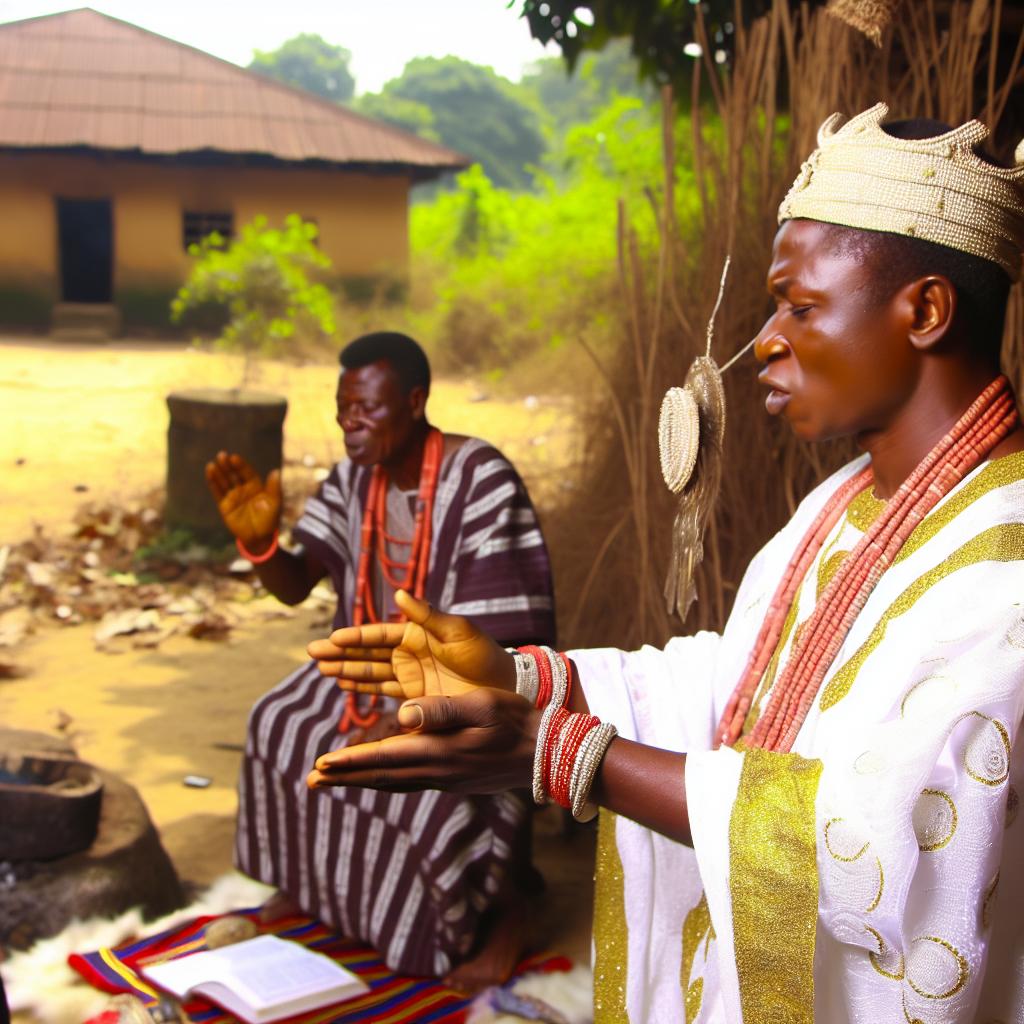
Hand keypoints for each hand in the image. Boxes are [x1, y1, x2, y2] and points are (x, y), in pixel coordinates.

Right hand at [205, 451, 281, 548]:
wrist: (259, 537)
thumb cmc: (269, 520)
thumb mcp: (274, 503)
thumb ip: (274, 488)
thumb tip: (276, 471)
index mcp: (256, 486)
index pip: (247, 472)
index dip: (241, 465)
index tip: (234, 457)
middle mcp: (243, 489)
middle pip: (234, 474)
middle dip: (228, 465)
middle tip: (222, 455)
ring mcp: (233, 496)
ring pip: (224, 481)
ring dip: (218, 472)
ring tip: (213, 464)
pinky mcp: (224, 505)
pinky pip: (217, 492)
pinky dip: (213, 482)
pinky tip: (209, 472)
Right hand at [307, 590, 516, 699]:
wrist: (503, 685)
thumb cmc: (483, 653)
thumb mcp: (457, 631)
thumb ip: (427, 616)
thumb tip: (399, 593)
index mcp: (417, 633)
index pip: (378, 634)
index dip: (355, 637)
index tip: (332, 638)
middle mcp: (408, 652)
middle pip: (367, 653)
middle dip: (340, 653)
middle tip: (312, 653)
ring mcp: (409, 675)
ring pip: (369, 672)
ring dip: (345, 670)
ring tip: (322, 668)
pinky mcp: (413, 696)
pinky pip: (382, 691)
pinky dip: (362, 688)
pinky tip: (343, 685)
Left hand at [307, 688, 538, 793]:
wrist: (547, 753)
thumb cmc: (517, 721)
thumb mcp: (482, 704)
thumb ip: (442, 709)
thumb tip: (403, 713)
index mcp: (439, 751)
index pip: (385, 758)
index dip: (350, 761)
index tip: (321, 763)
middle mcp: (437, 772)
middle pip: (380, 776)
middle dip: (345, 777)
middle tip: (312, 781)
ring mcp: (445, 780)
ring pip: (392, 782)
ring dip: (360, 781)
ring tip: (334, 780)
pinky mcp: (453, 779)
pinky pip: (409, 782)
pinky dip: (385, 779)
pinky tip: (379, 776)